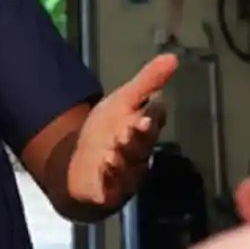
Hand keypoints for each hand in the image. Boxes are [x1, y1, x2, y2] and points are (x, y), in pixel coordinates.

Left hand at [67, 53, 177, 207]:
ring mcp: (124, 174)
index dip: (152, 115)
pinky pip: (112, 189)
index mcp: (144, 130)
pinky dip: (109, 180)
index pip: (154, 120)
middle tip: (138, 125)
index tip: (150, 107)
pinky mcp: (108, 192)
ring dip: (124, 158)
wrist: (76, 163)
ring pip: (129, 167)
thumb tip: (173, 57)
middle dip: (141, 136)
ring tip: (115, 150)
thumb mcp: (123, 101)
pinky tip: (104, 169)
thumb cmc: (105, 131)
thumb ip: (147, 82)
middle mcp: (138, 153)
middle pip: (143, 144)